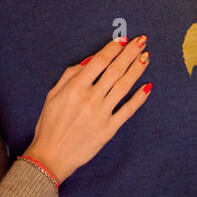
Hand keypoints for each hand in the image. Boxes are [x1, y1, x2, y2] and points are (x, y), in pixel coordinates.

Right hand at [25, 35, 151, 183]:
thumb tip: (90, 60)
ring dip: (137, 69)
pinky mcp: (109, 129)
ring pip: (124, 86)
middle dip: (130, 53)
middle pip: (116, 70)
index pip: (99, 61)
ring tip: (146, 57)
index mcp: (75, 88)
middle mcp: (90, 99)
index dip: (113, 48)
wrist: (51, 156)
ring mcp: (101, 114)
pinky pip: (128, 110)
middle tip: (142, 41)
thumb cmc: (50, 124)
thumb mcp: (53, 95)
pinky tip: (147, 86)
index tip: (123, 40)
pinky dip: (139, 97)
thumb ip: (70, 75)